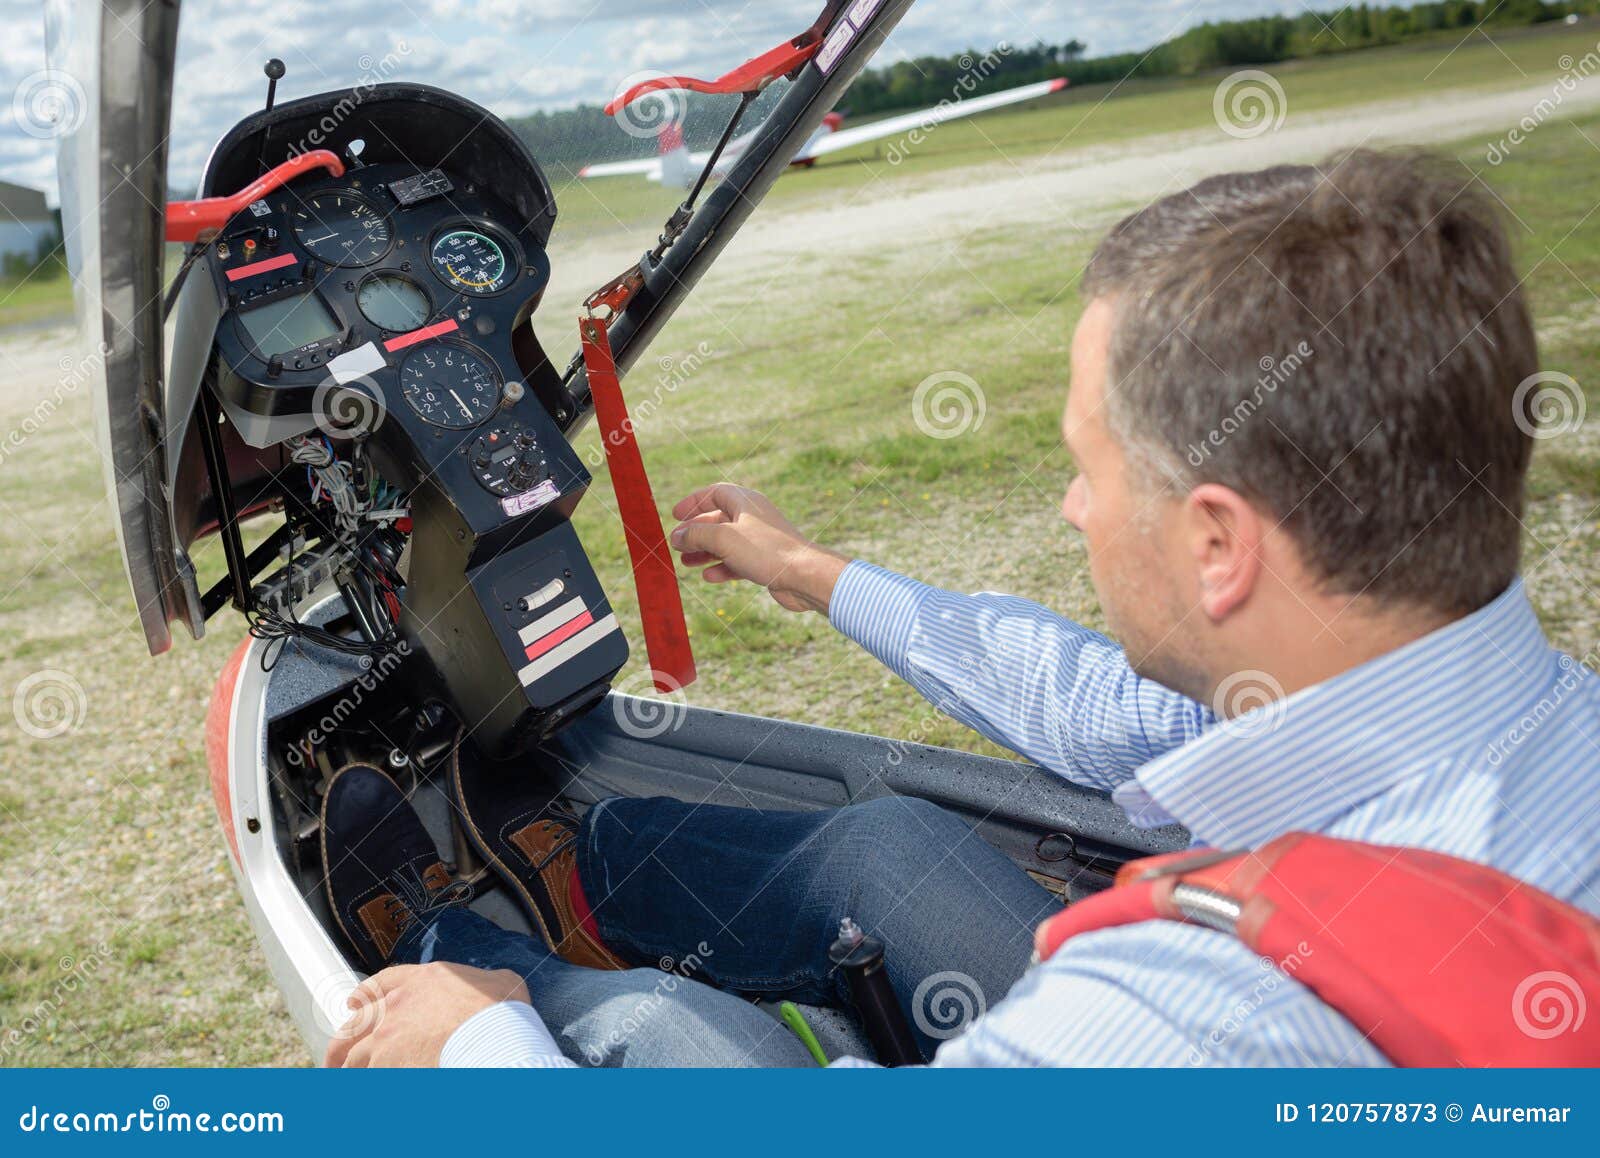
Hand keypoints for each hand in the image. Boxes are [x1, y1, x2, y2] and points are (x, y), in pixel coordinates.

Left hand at [324, 962, 528, 1067]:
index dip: (364, 994)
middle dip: (342, 1042)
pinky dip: (365, 1087)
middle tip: (335, 1058)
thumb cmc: (500, 1012)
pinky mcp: (385, 1066)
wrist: (492, 1037)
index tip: (354, 1004)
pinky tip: (364, 1093)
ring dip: (347, 1070)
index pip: (382, 983)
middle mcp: (397, 1005)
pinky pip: (366, 1079)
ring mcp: (387, 1037)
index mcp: (422, 981)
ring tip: (342, 1082)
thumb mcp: (497, 983)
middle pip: (355, 1022)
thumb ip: (483, 984)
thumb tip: (495, 988)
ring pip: (353, 1056)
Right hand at [669, 484, 848, 613]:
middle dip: (696, 531)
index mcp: (746, 502)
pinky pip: (738, 561)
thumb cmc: (767, 550)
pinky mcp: (766, 561)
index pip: (715, 493)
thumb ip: (697, 534)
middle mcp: (753, 518)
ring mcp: (760, 540)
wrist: (804, 575)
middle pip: (718, 519)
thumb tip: (677, 535)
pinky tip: (709, 576)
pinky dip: (722, 567)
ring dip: (705, 551)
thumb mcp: (723, 538)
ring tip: (686, 562)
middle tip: (676, 544)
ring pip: (726, 543)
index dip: (694, 501)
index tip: (676, 514)